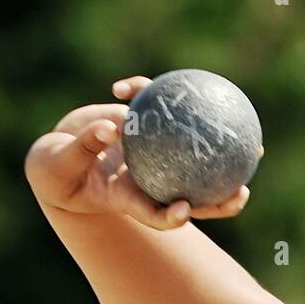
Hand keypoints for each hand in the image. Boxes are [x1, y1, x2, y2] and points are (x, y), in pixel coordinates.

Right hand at [23, 75, 250, 229]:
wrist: (59, 160)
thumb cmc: (57, 171)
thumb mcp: (61, 164)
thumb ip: (83, 149)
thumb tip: (109, 128)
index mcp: (130, 199)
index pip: (158, 214)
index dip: (173, 216)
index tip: (185, 210)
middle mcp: (150, 182)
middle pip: (192, 195)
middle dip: (221, 198)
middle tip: (244, 190)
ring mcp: (153, 159)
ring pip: (192, 156)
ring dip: (219, 152)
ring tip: (248, 141)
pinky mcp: (147, 133)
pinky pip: (162, 114)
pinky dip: (153, 97)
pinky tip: (142, 88)